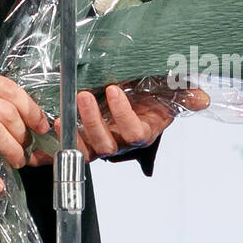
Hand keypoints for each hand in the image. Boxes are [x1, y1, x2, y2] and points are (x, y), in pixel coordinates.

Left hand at [24, 80, 209, 165]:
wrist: (133, 98)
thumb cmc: (148, 95)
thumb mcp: (166, 91)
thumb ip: (183, 95)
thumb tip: (202, 98)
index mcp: (140, 133)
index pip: (134, 132)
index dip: (123, 115)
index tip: (114, 90)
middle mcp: (118, 142)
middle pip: (105, 143)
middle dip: (92, 121)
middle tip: (83, 95)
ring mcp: (97, 143)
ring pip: (84, 149)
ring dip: (73, 132)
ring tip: (63, 110)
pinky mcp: (79, 141)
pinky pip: (65, 151)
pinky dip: (51, 152)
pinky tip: (40, 143)